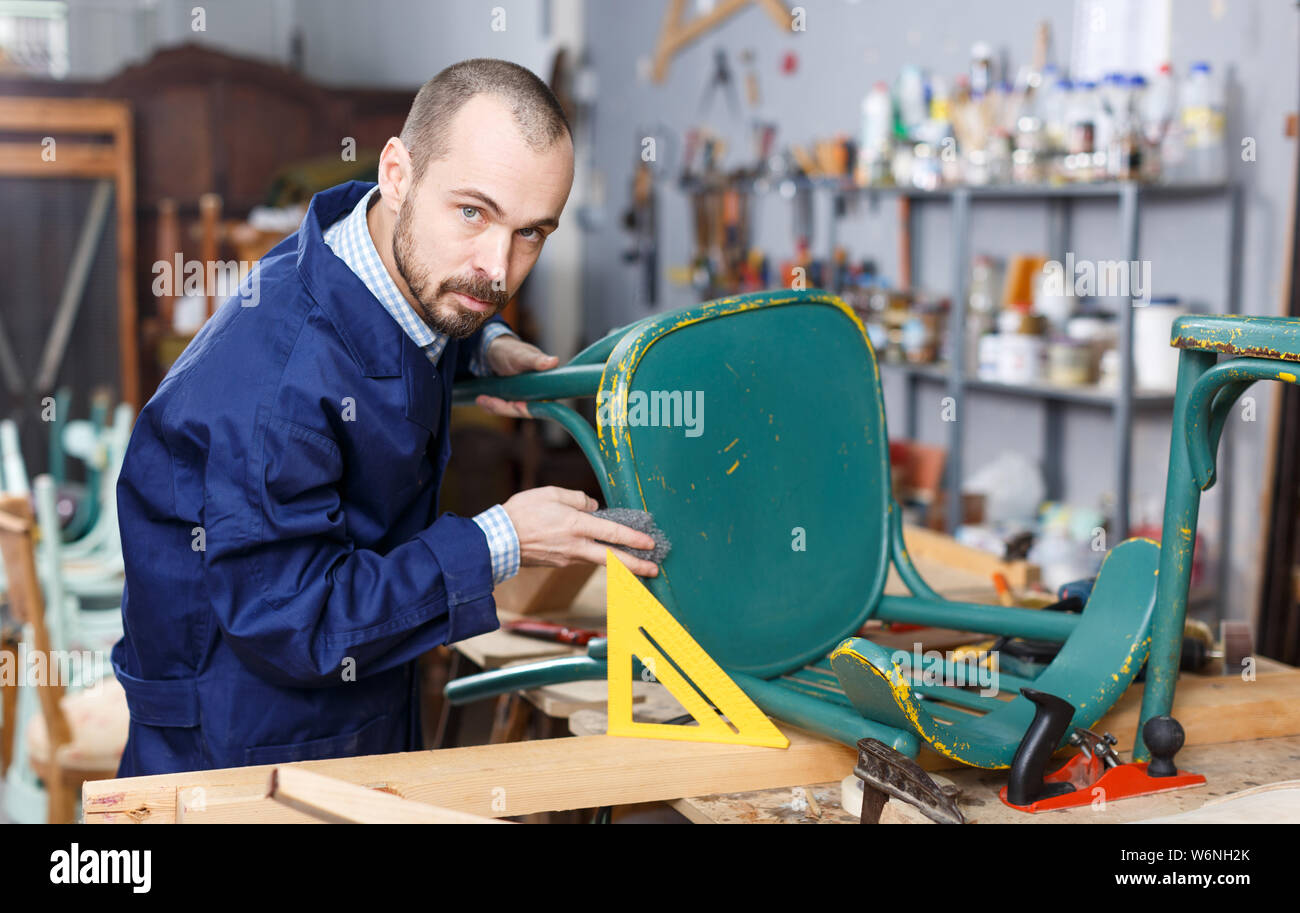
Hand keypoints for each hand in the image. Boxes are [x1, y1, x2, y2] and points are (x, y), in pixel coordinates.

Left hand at [476, 335, 560, 418]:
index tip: (517, 406)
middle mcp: (539, 394)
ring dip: (496, 408)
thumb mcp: (521, 354)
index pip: (543, 404)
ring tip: (481, 399)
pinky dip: (492, 407)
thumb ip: (536, 360)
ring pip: (513, 410)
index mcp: (547, 384)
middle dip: (506, 408)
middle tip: (489, 401)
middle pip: (525, 410)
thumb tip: (554, 361)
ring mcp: (525, 398)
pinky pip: (504, 408)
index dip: (530, 408)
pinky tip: (482, 400)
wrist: (497, 350)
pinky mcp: (513, 400)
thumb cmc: (511, 349)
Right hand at [502, 486, 659, 577]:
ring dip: (618, 563)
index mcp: (577, 526)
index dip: (634, 538)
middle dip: (636, 566)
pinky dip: (595, 557)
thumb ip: (577, 498)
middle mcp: (576, 547)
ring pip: (599, 561)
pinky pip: (582, 559)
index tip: (650, 543)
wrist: (497, 541)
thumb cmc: (522, 513)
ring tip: (635, 565)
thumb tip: (593, 507)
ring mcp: (568, 559)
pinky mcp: (558, 564)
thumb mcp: (551, 494)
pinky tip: (599, 552)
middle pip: (613, 560)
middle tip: (654, 570)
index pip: (613, 533)